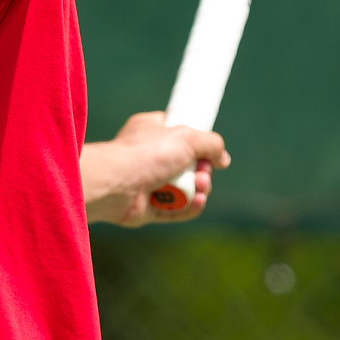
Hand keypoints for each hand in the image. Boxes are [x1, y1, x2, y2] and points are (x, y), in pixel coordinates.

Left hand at [80, 111, 229, 226]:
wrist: (117, 183)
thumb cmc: (147, 153)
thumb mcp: (187, 137)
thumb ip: (211, 144)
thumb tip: (222, 159)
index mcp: (153, 130)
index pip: (180, 133)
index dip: (198, 143)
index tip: (209, 152)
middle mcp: (150, 156)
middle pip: (188, 165)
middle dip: (202, 172)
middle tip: (203, 174)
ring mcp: (148, 182)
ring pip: (184, 188)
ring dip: (198, 190)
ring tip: (200, 189)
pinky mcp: (147, 207)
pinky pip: (175, 209)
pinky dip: (189, 207)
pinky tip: (197, 202)